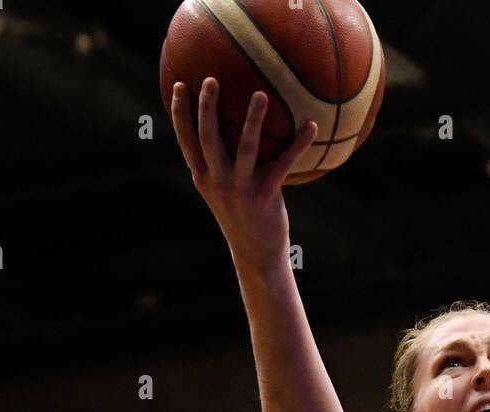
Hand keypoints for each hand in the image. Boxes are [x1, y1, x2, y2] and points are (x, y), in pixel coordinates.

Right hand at [169, 77, 317, 270]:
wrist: (256, 255)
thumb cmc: (242, 218)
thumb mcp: (222, 192)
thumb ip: (218, 166)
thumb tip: (223, 132)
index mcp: (204, 178)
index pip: (186, 141)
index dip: (180, 113)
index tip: (178, 85)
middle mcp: (218, 181)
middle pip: (208, 138)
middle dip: (207, 107)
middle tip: (212, 78)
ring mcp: (241, 189)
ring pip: (246, 147)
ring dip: (253, 119)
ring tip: (260, 94)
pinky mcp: (265, 195)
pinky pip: (284, 164)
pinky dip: (299, 144)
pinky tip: (311, 126)